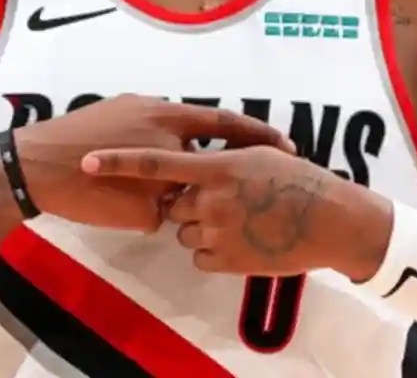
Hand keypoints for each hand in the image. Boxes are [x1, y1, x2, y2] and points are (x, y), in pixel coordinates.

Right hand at [15, 95, 293, 232]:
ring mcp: (160, 183)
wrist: (37, 166)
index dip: (257, 135)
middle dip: (221, 180)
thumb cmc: (76, 135)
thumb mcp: (123, 112)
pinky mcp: (146, 213)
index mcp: (163, 115)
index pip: (224, 123)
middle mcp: (168, 146)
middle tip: (253, 188)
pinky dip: (140, 212)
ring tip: (135, 190)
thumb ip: (157, 122)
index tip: (285, 146)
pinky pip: (156, 217)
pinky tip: (114, 205)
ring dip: (173, 198)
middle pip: (210, 167)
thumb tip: (180, 130)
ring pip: (184, 196)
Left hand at [82, 145, 391, 276]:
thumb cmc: (299, 182)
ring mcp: (217, 231)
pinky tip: (238, 241)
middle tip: (219, 200)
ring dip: (200, 227)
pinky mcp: (225, 260)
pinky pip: (198, 255)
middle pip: (172, 202)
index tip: (85, 160)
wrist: (331, 220)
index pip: (154, 162)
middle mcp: (211, 198)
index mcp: (217, 166)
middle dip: (185, 202)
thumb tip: (196, 156)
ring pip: (184, 230)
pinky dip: (211, 250)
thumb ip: (221, 156)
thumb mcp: (258, 157)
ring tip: (237, 221)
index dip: (117, 161)